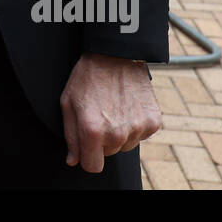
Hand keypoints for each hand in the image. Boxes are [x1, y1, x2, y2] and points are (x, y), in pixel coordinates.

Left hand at [60, 52, 161, 172]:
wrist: (116, 55)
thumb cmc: (88, 77)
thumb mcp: (68, 103)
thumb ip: (71, 136)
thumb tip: (74, 160)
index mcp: (93, 131)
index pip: (92, 166)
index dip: (87, 156)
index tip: (87, 144)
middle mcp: (117, 134)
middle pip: (109, 154)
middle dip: (102, 140)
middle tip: (100, 114)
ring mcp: (137, 128)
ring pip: (125, 145)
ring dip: (119, 133)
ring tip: (113, 108)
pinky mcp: (153, 122)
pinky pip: (141, 135)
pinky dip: (135, 125)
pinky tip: (127, 106)